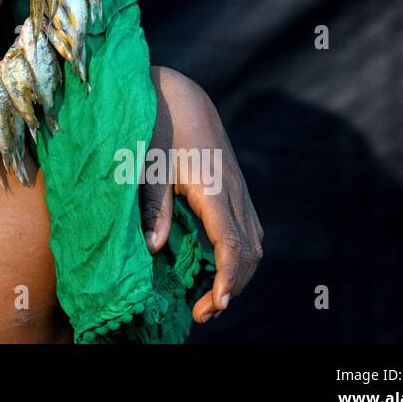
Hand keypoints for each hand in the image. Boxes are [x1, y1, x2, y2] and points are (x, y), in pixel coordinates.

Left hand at [140, 65, 262, 324]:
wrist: (176, 90)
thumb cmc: (155, 124)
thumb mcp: (147, 163)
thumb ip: (153, 205)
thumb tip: (154, 248)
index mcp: (211, 188)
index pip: (231, 245)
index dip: (228, 280)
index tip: (216, 306)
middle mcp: (232, 190)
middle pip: (250, 251)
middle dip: (232, 286)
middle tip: (201, 311)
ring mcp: (237, 187)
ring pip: (254, 240)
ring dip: (239, 272)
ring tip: (210, 295)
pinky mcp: (234, 184)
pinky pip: (250, 226)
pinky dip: (241, 252)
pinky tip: (220, 264)